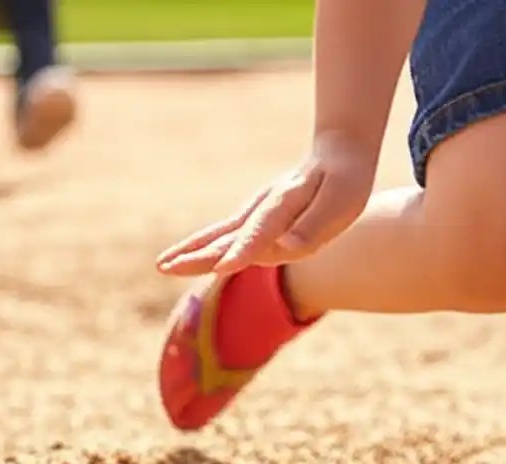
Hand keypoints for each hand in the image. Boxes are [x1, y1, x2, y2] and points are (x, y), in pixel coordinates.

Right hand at [155, 137, 375, 276]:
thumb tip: (287, 247)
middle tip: (167, 267)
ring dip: (189, 251)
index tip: (222, 267)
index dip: (243, 251)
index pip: (260, 233)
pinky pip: (220, 235)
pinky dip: (198, 246)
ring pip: (217, 236)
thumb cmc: (344, 182)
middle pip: (226, 237)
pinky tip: (178, 258)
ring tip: (161, 265)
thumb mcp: (342, 202)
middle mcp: (261, 209)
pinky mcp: (251, 218)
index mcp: (283, 205)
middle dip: (198, 255)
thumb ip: (313, 226)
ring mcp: (253, 213)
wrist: (335, 154)